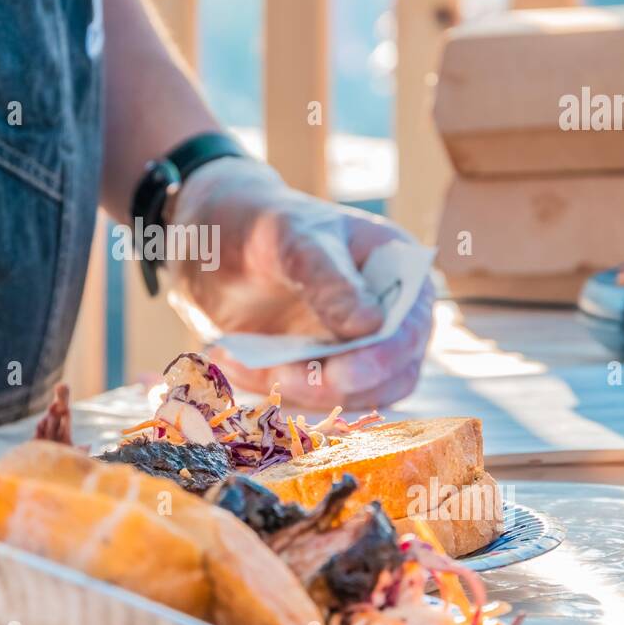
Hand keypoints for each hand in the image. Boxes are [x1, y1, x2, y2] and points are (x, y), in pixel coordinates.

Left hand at [165, 158, 434, 409]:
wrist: (215, 241)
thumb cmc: (258, 224)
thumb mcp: (288, 240)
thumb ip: (327, 279)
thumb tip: (371, 325)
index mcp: (397, 271)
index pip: (408, 328)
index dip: (382, 359)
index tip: (341, 374)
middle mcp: (387, 316)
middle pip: (389, 379)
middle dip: (336, 387)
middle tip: (282, 380)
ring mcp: (354, 348)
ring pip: (348, 398)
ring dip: (296, 393)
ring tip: (238, 359)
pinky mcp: (318, 371)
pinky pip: (306, 400)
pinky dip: (269, 391)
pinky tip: (230, 361)